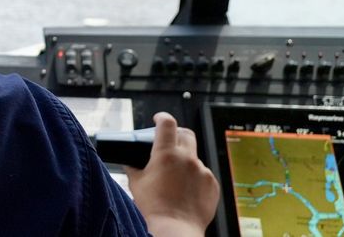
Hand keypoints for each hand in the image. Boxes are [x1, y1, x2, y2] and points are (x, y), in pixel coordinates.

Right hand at [126, 112, 219, 236]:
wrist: (175, 229)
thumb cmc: (154, 208)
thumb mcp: (136, 183)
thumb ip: (134, 167)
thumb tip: (130, 161)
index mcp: (166, 154)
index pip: (167, 123)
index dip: (162, 118)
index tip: (159, 119)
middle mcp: (187, 159)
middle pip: (186, 134)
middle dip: (177, 135)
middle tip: (168, 143)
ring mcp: (202, 171)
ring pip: (194, 157)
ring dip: (185, 161)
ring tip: (175, 179)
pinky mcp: (212, 184)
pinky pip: (204, 174)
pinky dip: (195, 178)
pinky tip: (186, 190)